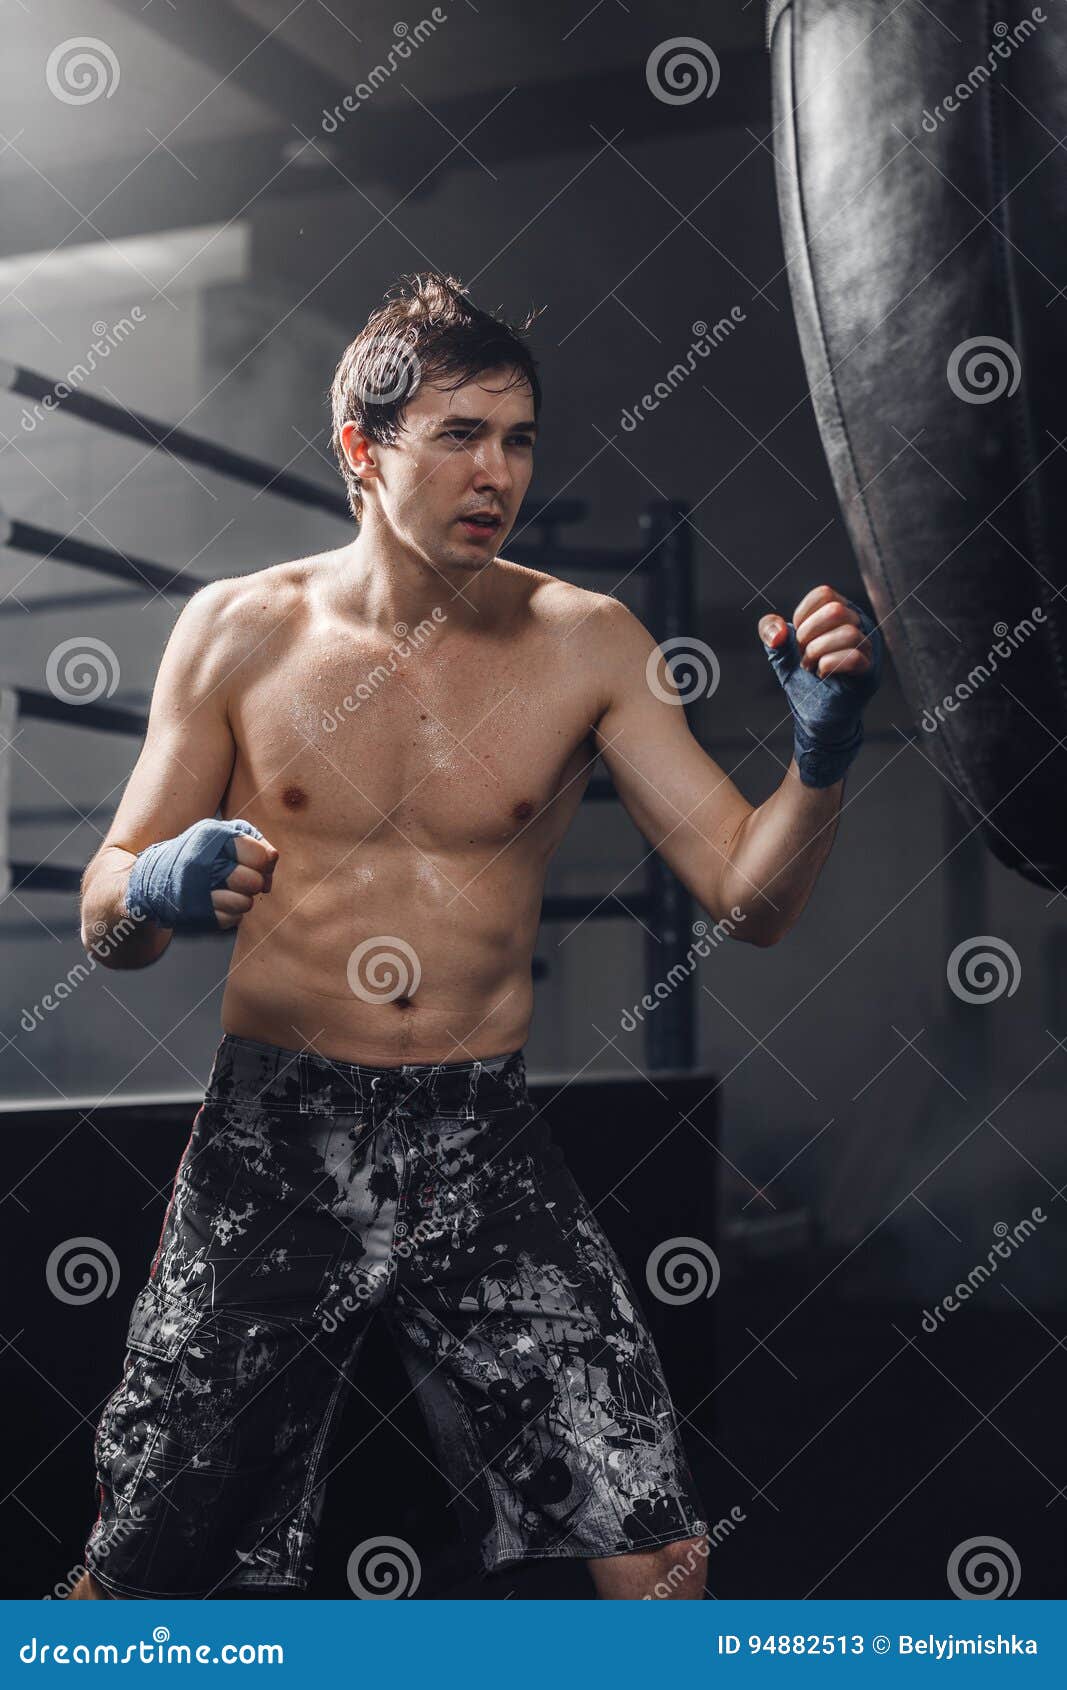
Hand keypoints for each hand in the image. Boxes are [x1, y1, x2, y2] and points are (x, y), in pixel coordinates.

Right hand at [125, 817, 279, 931]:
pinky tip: (216, 903)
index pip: (260, 855)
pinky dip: (230, 914)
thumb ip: (253, 841)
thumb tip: (272, 860)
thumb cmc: (196, 853)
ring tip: (229, 891)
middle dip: (254, 883)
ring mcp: (196, 889)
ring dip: (242, 900)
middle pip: (253, 881)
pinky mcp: (194, 912)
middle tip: (241, 880)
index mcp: (212, 836)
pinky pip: (232, 920)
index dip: (264, 863)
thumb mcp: (221, 834)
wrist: (152, 879)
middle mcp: (202, 862)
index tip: (256, 864)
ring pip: (245, 903)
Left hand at [759, 584, 883, 787]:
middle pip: (836, 610)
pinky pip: (855, 658)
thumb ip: (770, 632)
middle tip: (804, 656)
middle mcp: (861, 625)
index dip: (803, 616)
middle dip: (809, 634)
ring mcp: (869, 649)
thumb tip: (778, 633)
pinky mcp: (869, 673)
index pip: (824, 594)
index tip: (798, 640)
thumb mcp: (780, 652)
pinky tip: (822, 674)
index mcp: (842, 612)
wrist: (814, 716)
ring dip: (818, 652)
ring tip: (811, 667)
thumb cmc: (803, 680)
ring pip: (848, 633)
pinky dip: (829, 665)